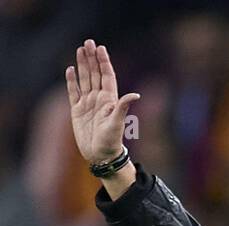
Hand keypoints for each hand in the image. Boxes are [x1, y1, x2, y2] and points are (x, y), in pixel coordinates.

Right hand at [66, 39, 139, 165]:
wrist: (101, 156)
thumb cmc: (111, 142)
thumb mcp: (117, 124)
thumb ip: (123, 108)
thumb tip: (136, 95)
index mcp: (109, 100)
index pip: (107, 76)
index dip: (104, 62)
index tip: (101, 48)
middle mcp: (98, 99)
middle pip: (95, 74)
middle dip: (92, 58)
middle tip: (88, 42)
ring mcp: (87, 104)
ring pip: (84, 79)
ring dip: (82, 65)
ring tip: (80, 50)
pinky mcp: (77, 111)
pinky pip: (73, 92)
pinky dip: (71, 81)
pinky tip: (70, 69)